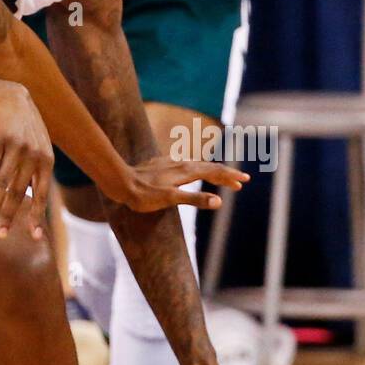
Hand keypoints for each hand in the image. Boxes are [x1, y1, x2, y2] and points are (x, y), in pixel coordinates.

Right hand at [0, 80, 53, 238]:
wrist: (10, 98)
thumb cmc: (23, 131)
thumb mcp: (37, 150)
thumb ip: (34, 175)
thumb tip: (31, 206)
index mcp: (46, 162)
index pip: (41, 195)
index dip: (36, 216)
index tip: (33, 238)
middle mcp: (34, 155)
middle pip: (18, 192)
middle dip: (8, 216)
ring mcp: (17, 146)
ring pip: (2, 182)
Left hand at [111, 156, 249, 213]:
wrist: (120, 181)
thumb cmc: (143, 195)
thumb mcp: (170, 199)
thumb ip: (194, 200)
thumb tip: (219, 202)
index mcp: (187, 171)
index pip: (214, 172)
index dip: (229, 177)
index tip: (244, 181)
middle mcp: (181, 163)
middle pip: (209, 167)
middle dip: (226, 174)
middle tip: (241, 181)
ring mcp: (171, 163)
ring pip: (197, 165)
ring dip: (212, 172)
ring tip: (221, 178)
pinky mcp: (161, 165)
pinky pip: (185, 165)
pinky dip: (196, 170)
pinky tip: (191, 172)